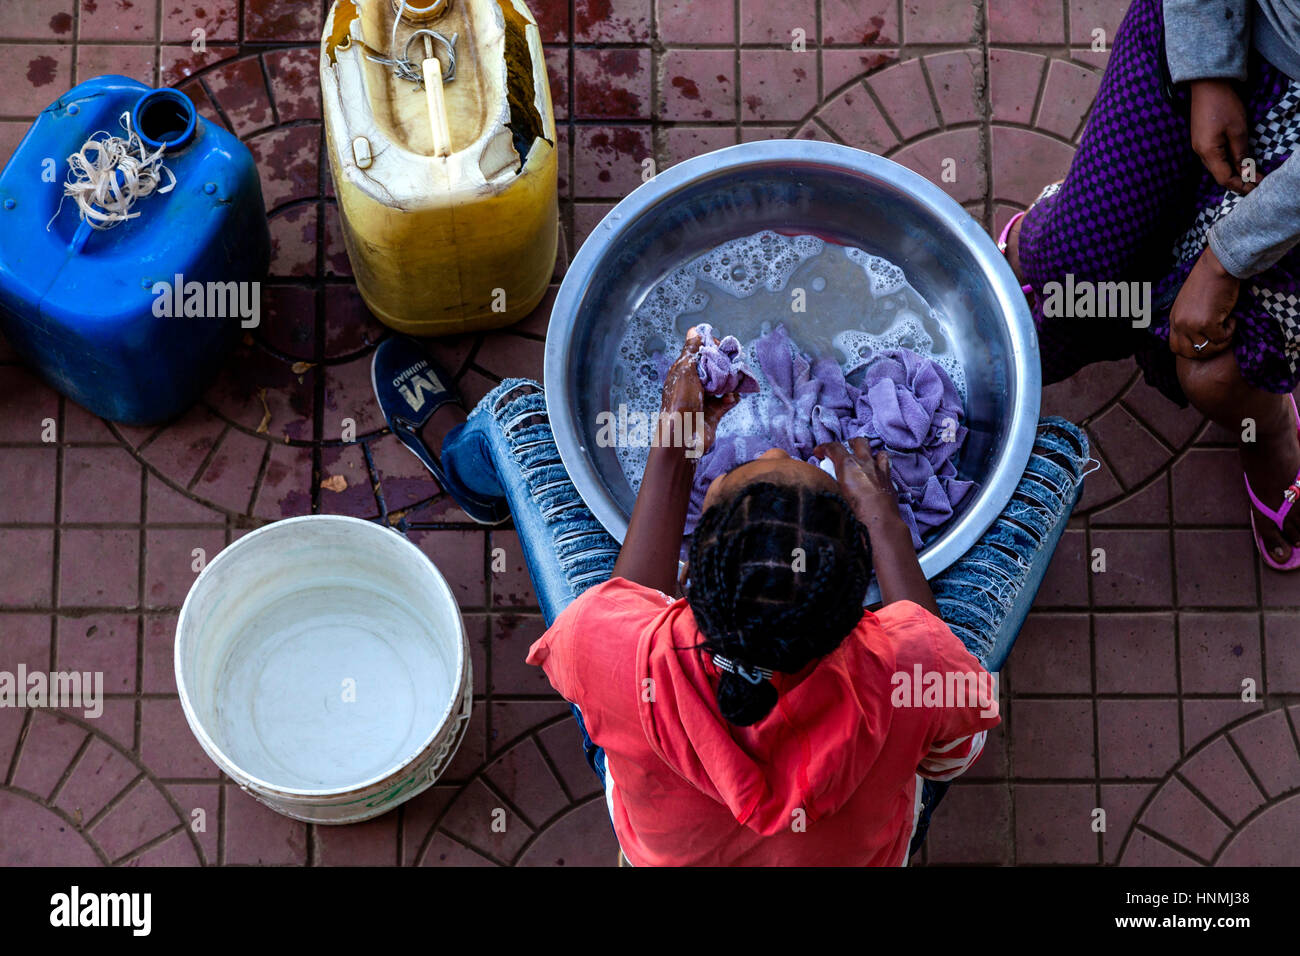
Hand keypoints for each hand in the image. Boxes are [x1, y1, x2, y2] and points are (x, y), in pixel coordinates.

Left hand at [658, 327, 738, 455]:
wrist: (683, 436)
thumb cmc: (680, 402)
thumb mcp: (684, 370)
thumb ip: (691, 350)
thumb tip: (694, 330)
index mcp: (683, 371)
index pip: (700, 352)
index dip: (711, 347)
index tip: (720, 347)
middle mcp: (694, 384)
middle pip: (715, 367)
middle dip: (725, 364)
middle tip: (732, 364)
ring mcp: (705, 398)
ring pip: (724, 383)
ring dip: (731, 382)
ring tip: (732, 383)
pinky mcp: (715, 412)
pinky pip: (728, 400)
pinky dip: (732, 398)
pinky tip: (731, 398)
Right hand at [813, 438, 899, 525]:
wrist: (879, 522)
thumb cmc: (854, 513)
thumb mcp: (834, 495)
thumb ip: (830, 482)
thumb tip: (827, 479)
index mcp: (848, 465)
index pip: (834, 447)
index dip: (823, 447)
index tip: (818, 452)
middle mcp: (866, 463)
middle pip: (859, 442)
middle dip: (849, 443)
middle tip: (843, 452)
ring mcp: (880, 470)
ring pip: (877, 451)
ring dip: (869, 454)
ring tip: (863, 461)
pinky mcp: (890, 481)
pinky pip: (887, 467)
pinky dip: (881, 467)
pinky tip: (876, 475)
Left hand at [1169, 246, 1239, 359]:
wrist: (1217, 267)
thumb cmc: (1209, 281)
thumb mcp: (1190, 304)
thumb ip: (1189, 320)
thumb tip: (1200, 340)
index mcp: (1174, 319)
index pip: (1175, 347)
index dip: (1192, 350)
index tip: (1207, 342)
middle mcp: (1179, 324)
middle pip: (1189, 353)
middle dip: (1208, 351)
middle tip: (1221, 338)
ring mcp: (1191, 324)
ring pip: (1207, 349)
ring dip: (1222, 341)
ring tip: (1227, 325)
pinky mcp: (1206, 323)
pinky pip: (1221, 339)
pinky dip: (1231, 331)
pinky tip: (1232, 317)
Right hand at [1190, 79, 1255, 193]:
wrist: (1207, 85)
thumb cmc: (1223, 105)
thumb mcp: (1238, 130)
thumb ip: (1241, 153)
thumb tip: (1246, 172)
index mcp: (1208, 152)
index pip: (1224, 178)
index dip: (1240, 185)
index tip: (1256, 187)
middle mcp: (1200, 153)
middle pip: (1219, 175)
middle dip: (1238, 181)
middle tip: (1256, 182)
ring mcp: (1199, 146)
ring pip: (1217, 167)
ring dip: (1233, 173)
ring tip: (1250, 174)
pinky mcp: (1202, 140)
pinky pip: (1214, 158)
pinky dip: (1227, 163)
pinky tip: (1237, 162)